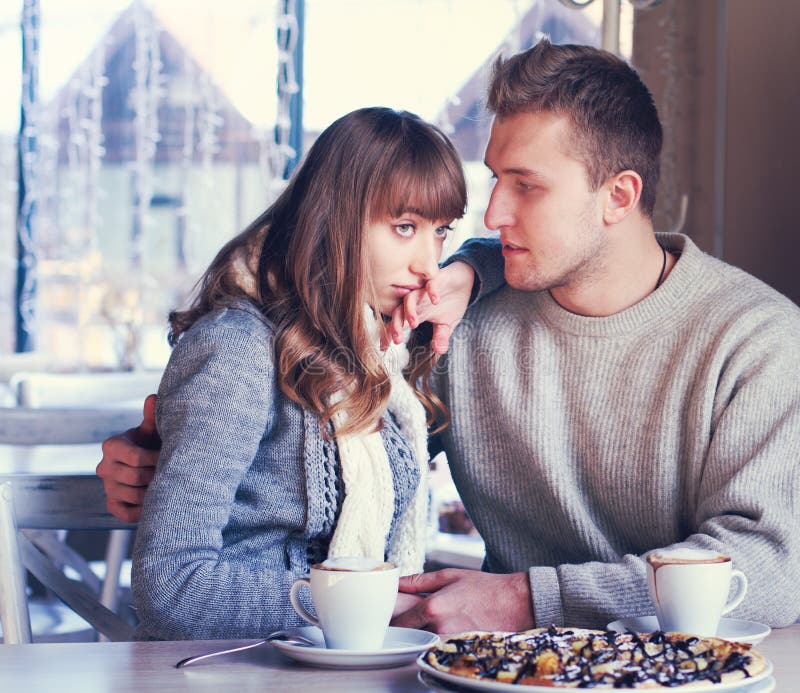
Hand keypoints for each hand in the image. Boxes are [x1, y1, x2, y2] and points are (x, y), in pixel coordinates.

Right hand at [96, 393, 160, 521]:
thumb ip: (152, 415)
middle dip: (157, 475)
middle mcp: (104, 467)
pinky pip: (126, 513)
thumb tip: (154, 397)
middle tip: (174, 473)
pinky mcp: (112, 504)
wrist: (146, 461)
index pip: (135, 457)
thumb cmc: (151, 441)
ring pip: (132, 495)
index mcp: (111, 445)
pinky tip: (158, 501)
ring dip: (153, 493)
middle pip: (135, 477)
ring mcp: (107, 487)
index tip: (171, 457)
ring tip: (170, 486)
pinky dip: (143, 510)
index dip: (156, 459)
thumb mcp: (151, 429)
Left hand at [389, 261, 474, 353]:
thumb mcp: (447, 324)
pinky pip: (431, 284)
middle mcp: (417, 302)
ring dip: (410, 310)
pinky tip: (436, 300)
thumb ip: (441, 336)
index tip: (384, 348)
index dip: (390, 335)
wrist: (463, 281)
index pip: (399, 325)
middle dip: (396, 325)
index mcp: (417, 314)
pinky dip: (432, 291)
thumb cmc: (450, 303)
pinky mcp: (437, 279)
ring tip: (414, 323)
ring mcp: (424, 291)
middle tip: (397, 339)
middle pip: (399, 311)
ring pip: (410, 298)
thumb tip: (440, 350)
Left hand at [391, 569, 533, 633]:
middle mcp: (439, 627)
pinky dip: (437, 640)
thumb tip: (398, 582)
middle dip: (406, 629)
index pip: (400, 622)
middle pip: (410, 635)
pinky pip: (440, 647)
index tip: (392, 615)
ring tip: (433, 622)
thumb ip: (419, 581)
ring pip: (425, 642)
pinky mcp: (460, 649)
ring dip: (422, 634)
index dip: (393, 619)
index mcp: (433, 607)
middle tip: (408, 618)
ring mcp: (449, 641)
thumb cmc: (484, 587)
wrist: (514, 603)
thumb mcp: (449, 576)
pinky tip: (446, 629)